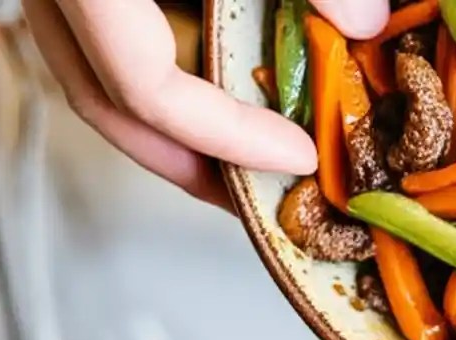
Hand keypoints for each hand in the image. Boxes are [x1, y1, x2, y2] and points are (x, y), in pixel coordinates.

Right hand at [21, 0, 390, 211]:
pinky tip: (213, 74)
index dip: (223, 136)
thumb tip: (365, 21)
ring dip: (165, 124)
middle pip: (103, 101)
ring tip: (238, 158)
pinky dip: (155, 65)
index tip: (296, 155)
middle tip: (259, 201)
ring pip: (90, 70)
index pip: (142, 85)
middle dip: (187, 162)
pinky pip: (99, 29)